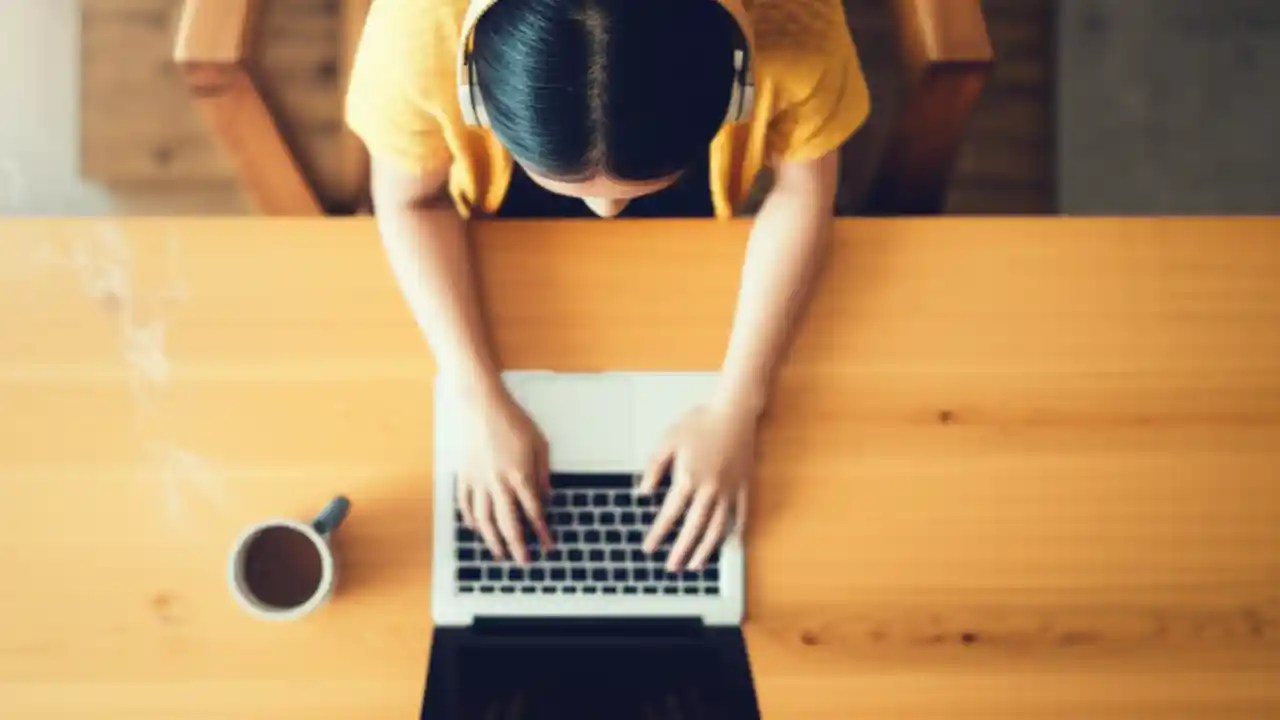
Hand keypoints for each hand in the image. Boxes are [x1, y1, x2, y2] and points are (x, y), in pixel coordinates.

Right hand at [455, 384, 551, 563]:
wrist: (480, 405)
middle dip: (517, 546)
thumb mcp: (539, 443)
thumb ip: (543, 472)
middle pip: (508, 523)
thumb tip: (547, 497)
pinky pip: (466, 504)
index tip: (549, 545)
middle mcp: (498, 483)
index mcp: (519, 475)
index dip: (543, 531)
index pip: (533, 512)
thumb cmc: (512, 420)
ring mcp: (478, 481)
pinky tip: (476, 528)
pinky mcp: (465, 475)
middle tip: (523, 561)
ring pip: (484, 519)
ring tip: (500, 553)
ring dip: (493, 540)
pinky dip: (471, 519)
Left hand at [639, 393, 758, 571]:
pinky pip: (741, 515)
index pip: (670, 515)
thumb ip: (654, 468)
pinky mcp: (744, 486)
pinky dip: (736, 532)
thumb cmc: (700, 422)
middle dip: (681, 551)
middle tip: (672, 567)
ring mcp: (730, 490)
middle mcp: (710, 490)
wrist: (735, 411)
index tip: (649, 548)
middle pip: (693, 529)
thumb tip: (643, 491)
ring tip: (696, 565)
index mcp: (688, 479)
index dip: (658, 534)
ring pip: (717, 528)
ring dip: (705, 550)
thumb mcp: (668, 440)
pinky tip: (729, 544)